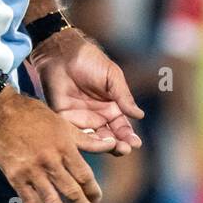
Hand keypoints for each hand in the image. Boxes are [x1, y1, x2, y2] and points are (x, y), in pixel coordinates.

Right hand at [0, 89, 112, 202]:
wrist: (2, 113)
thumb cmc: (36, 116)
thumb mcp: (64, 123)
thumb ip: (87, 140)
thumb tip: (112, 144)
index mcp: (64, 146)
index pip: (84, 175)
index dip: (92, 190)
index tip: (97, 199)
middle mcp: (50, 161)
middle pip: (71, 191)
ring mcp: (32, 171)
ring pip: (51, 201)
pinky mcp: (15, 178)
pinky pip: (31, 201)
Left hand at [31, 28, 143, 155]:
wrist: (62, 53)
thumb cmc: (89, 61)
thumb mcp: (112, 77)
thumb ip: (124, 96)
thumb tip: (140, 115)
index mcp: (112, 108)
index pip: (122, 128)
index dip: (128, 136)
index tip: (136, 143)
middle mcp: (97, 117)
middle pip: (110, 138)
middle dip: (119, 146)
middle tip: (125, 149)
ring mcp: (81, 120)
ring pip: (94, 140)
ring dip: (104, 146)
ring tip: (114, 148)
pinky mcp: (64, 119)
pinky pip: (75, 134)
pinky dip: (85, 140)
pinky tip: (94, 141)